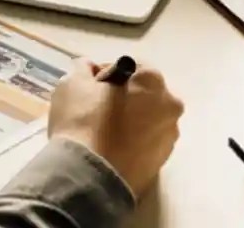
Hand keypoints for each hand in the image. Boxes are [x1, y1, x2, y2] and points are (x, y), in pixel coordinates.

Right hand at [48, 57, 183, 197]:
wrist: (89, 176)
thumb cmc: (83, 120)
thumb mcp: (73, 83)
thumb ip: (84, 70)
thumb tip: (90, 69)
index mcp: (152, 81)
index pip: (129, 67)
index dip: (106, 74)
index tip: (91, 86)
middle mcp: (170, 106)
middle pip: (143, 95)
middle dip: (124, 98)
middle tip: (96, 107)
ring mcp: (169, 138)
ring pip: (146, 121)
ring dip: (130, 121)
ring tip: (103, 131)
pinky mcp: (161, 164)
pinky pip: (145, 144)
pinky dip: (132, 143)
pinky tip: (110, 148)